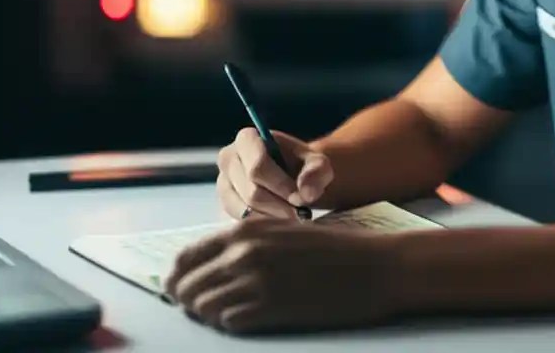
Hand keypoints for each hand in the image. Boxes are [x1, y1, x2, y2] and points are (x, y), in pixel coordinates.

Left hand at [164, 219, 399, 333]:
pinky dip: (233, 324)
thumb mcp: (284, 233)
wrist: (376, 267)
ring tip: (231, 313)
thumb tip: (209, 269)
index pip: (185, 257)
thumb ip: (246, 244)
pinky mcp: (270, 308)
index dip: (178, 278)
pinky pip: (228, 323)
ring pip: (203, 307)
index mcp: (245, 229)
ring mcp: (255, 281)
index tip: (181, 290)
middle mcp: (244, 252)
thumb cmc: (335, 251)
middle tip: (203, 309)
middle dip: (189, 300)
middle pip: (186, 286)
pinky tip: (252, 318)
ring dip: (210, 315)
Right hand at [217, 128, 332, 220]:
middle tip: (302, 213)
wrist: (295, 177)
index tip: (302, 199)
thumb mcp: (318, 164)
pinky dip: (264, 223)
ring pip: (246, 209)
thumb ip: (317, 172)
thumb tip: (305, 193)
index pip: (258, 167)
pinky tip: (281, 220)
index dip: (281, 186)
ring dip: (274, 216)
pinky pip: (242, 220)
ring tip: (294, 216)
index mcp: (247, 139)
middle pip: (252, 191)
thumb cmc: (305, 167)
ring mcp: (223, 182)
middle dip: (280, 205)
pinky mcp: (225, 203)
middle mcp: (228, 158)